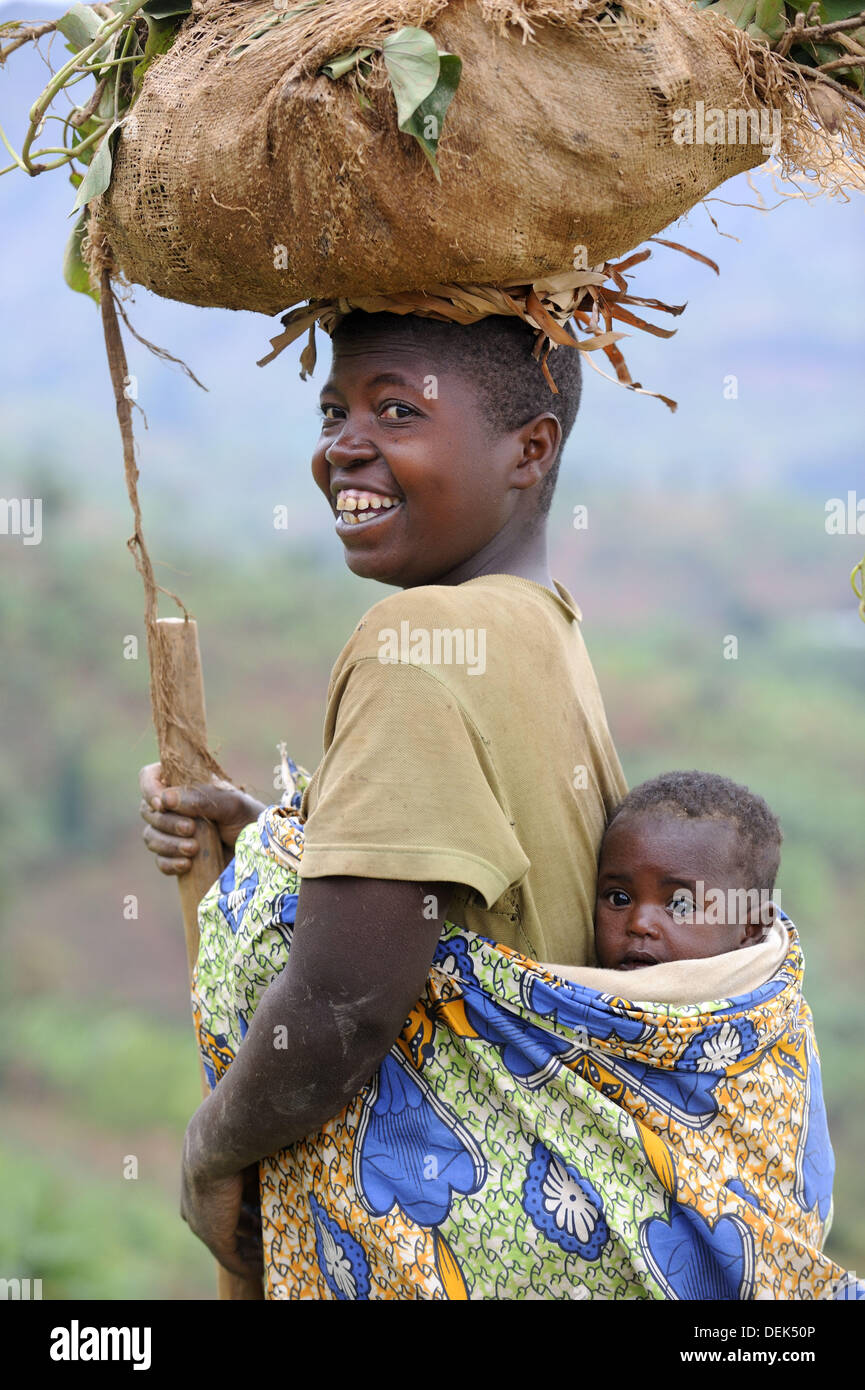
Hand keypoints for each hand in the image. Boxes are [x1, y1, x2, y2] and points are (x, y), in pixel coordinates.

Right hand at [139, 763, 265, 875]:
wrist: (263, 852)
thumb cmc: (250, 818)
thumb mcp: (231, 804)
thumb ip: (200, 798)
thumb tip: (165, 800)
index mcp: (185, 785)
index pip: (150, 777)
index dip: (149, 789)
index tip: (162, 804)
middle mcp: (176, 808)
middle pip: (147, 810)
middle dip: (165, 822)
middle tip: (191, 829)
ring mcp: (174, 833)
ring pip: (150, 836)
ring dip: (167, 844)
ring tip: (193, 849)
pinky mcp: (178, 857)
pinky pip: (160, 860)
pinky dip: (169, 863)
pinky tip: (186, 865)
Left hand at [180, 1138, 263, 1278]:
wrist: (218, 1141)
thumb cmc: (236, 1135)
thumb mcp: (245, 1150)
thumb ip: (255, 1167)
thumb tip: (273, 1172)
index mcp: (199, 1178)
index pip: (220, 1200)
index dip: (242, 1206)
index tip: (262, 1209)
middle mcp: (194, 1203)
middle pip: (225, 1223)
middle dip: (248, 1228)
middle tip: (270, 1231)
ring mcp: (201, 1221)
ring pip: (228, 1241)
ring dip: (250, 1248)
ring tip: (272, 1249)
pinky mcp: (213, 1236)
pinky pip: (232, 1258)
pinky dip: (249, 1264)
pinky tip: (265, 1266)